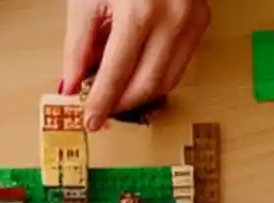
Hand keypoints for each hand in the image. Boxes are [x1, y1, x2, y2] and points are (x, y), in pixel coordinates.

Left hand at [61, 0, 209, 129]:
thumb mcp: (86, 0)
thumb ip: (78, 47)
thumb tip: (71, 85)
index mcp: (139, 12)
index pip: (118, 74)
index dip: (102, 102)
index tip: (90, 119)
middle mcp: (172, 19)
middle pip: (147, 86)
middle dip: (121, 104)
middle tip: (101, 110)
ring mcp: (192, 21)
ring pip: (167, 82)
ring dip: (139, 95)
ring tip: (117, 94)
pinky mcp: (201, 20)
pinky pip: (180, 65)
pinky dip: (157, 76)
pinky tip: (137, 74)